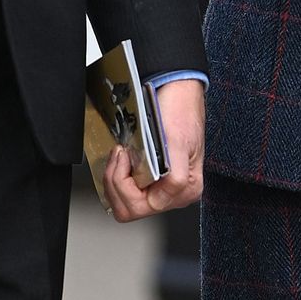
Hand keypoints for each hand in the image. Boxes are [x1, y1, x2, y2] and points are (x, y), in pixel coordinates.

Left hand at [104, 79, 205, 222]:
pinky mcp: (150, 178)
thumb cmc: (180, 110)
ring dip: (115, 179)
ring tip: (120, 155)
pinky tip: (122, 158)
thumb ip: (175, 175)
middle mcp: (174, 193)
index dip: (125, 184)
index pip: (143, 206)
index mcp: (185, 189)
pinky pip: (126, 190)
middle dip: (116, 184)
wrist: (177, 89)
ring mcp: (162, 187)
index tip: (123, 156)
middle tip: (118, 157)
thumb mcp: (177, 143)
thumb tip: (168, 190)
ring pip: (125, 203)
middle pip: (131, 210)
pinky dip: (117, 175)